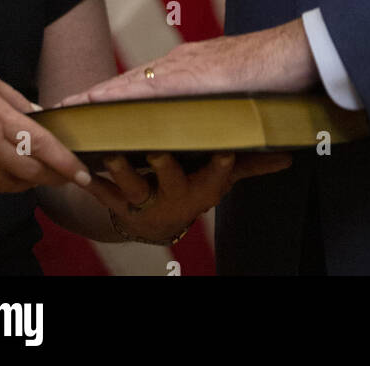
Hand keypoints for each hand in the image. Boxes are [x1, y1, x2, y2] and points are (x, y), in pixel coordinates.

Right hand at [0, 65, 94, 196]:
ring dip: (29, 182)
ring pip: (10, 186)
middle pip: (31, 173)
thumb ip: (15, 98)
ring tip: (38, 172)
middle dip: (54, 176)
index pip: (42, 145)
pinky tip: (6, 173)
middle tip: (66, 174)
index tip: (82, 172)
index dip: (66, 162)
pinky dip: (3, 185)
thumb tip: (39, 115)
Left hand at [61, 21, 319, 104]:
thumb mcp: (242, 95)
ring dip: (98, 96)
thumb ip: (225, 106)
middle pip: (129, 80)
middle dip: (96, 94)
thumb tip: (217, 128)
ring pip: (130, 82)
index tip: (90, 104)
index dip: (116, 92)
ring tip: (69, 109)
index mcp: (194, 66)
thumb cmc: (279, 72)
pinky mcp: (192, 74)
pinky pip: (145, 88)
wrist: (300, 52)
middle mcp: (183, 61)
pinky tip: (98, 104)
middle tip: (64, 107)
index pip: (145, 82)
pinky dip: (118, 95)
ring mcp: (186, 65)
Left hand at [87, 150, 292, 243]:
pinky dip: (91, 181)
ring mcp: (145, 200)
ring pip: (132, 186)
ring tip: (112, 153)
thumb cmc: (192, 188)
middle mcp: (175, 195)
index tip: (224, 150)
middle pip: (170, 177)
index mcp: (203, 187)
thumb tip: (288, 156)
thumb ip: (252, 164)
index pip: (217, 173)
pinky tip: (81, 168)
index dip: (220, 163)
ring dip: (121, 170)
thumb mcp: (223, 178)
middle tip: (158, 147)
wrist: (156, 222)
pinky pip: (102, 193)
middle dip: (164, 163)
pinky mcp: (117, 203)